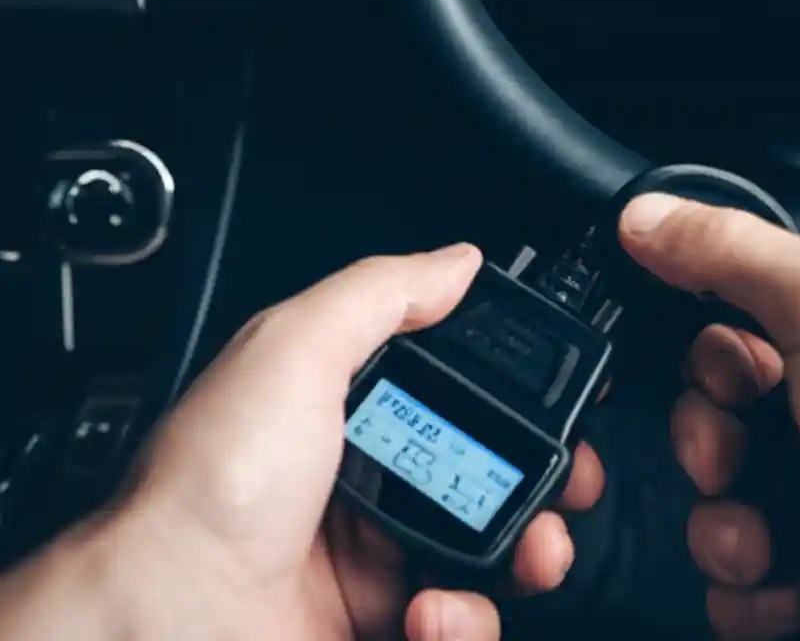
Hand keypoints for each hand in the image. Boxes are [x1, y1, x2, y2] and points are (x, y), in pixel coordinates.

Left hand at [0, 246, 604, 640]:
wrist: (168, 615)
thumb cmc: (210, 488)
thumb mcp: (292, 351)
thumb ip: (378, 295)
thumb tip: (454, 262)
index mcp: (349, 413)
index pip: (460, 397)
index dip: (518, 404)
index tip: (558, 413)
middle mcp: (368, 484)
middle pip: (492, 479)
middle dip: (547, 488)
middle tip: (563, 491)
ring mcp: (378, 561)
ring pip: (493, 559)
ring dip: (526, 559)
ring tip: (521, 557)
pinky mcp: (384, 625)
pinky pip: (461, 625)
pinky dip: (466, 624)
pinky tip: (431, 614)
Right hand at [619, 195, 799, 638]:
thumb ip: (733, 252)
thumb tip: (651, 216)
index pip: (751, 313)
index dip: (716, 345)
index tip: (727, 366)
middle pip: (720, 410)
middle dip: (709, 440)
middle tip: (735, 453)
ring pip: (718, 496)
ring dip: (721, 522)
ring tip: (766, 533)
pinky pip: (736, 576)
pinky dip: (746, 585)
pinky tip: (789, 576)